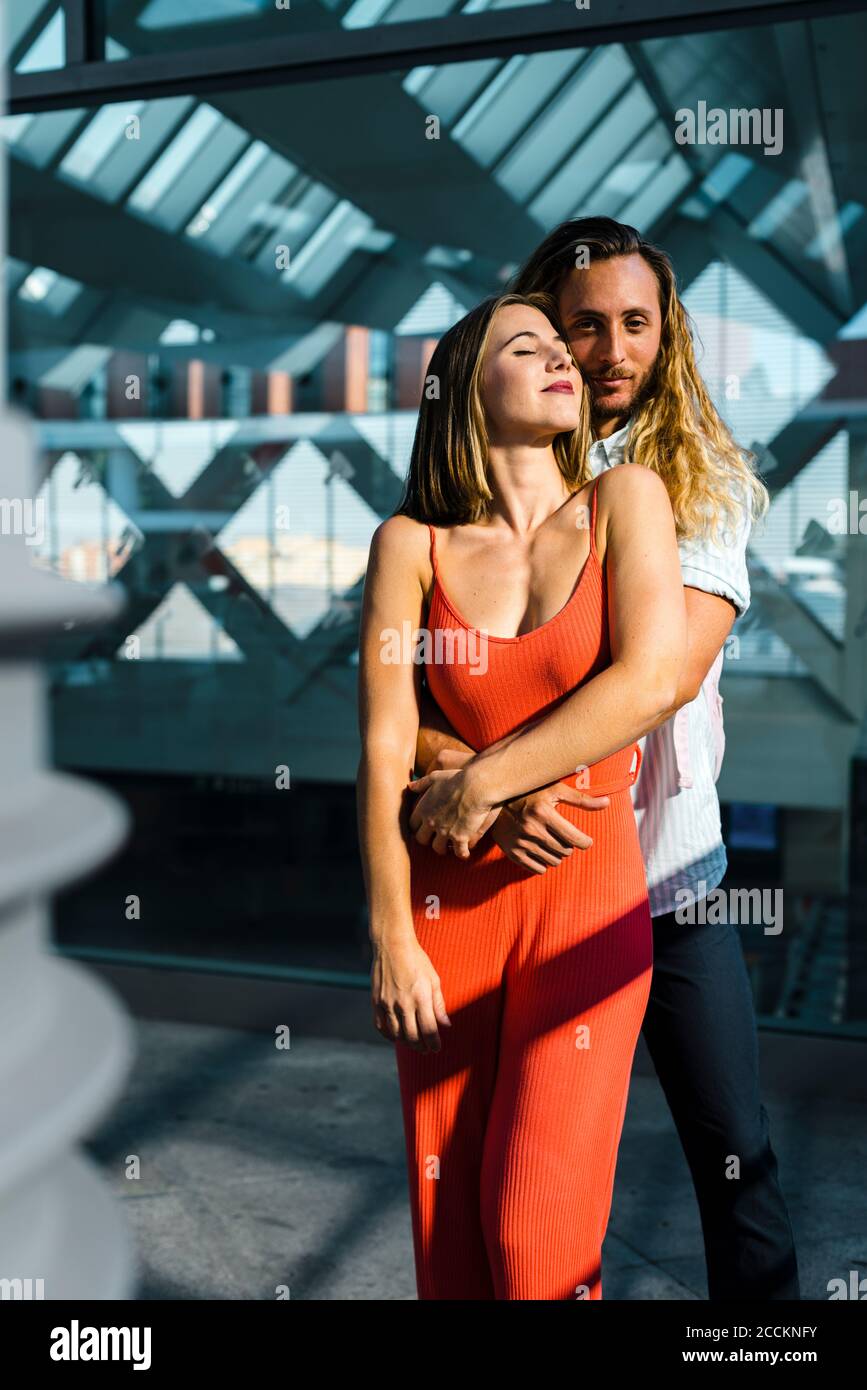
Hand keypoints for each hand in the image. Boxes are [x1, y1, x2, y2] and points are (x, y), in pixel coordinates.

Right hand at [371, 934, 450, 1051]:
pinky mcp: (376, 1002)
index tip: (437, 1048)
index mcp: (421, 997)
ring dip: (406, 1043)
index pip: (429, 1030)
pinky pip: (381, 1026)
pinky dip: (389, 1035)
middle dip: (421, 1047)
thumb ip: (439, 1004)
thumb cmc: (416, 960)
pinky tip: (396, 1037)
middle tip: (426, 1050)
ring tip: (413, 1044)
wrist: (392, 945)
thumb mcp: (433, 979)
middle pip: (413, 1036)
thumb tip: (445, 1024)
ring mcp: (387, 1003)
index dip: (434, 1043)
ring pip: (397, 1034)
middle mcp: (403, 1003)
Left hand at [406, 761, 494, 858]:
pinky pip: (458, 852)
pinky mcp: (460, 837)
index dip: (417, 828)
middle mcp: (431, 822)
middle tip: (434, 839)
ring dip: (444, 848)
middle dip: (427, 840)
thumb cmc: (457, 779)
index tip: (423, 828)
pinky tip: (465, 853)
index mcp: (423, 809)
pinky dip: (462, 854)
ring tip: (450, 847)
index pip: (412, 825)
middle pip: (421, 840)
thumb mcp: (436, 777)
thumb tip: (410, 786)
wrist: (476, 786)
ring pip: (438, 849)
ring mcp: (444, 832)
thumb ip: (421, 784)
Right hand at [490, 782, 609, 873]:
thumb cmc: (531, 791)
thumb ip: (582, 799)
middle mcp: (532, 829)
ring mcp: (521, 842)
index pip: (575, 839)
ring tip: (551, 842)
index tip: (585, 841)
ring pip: (553, 861)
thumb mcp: (556, 790)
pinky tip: (541, 850)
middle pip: (565, 851)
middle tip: (563, 836)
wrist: (496, 799)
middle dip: (569, 846)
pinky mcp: (512, 852)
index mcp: (544, 813)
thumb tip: (607, 803)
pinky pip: (537, 869)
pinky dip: (543, 863)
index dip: (585, 842)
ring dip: (557, 854)